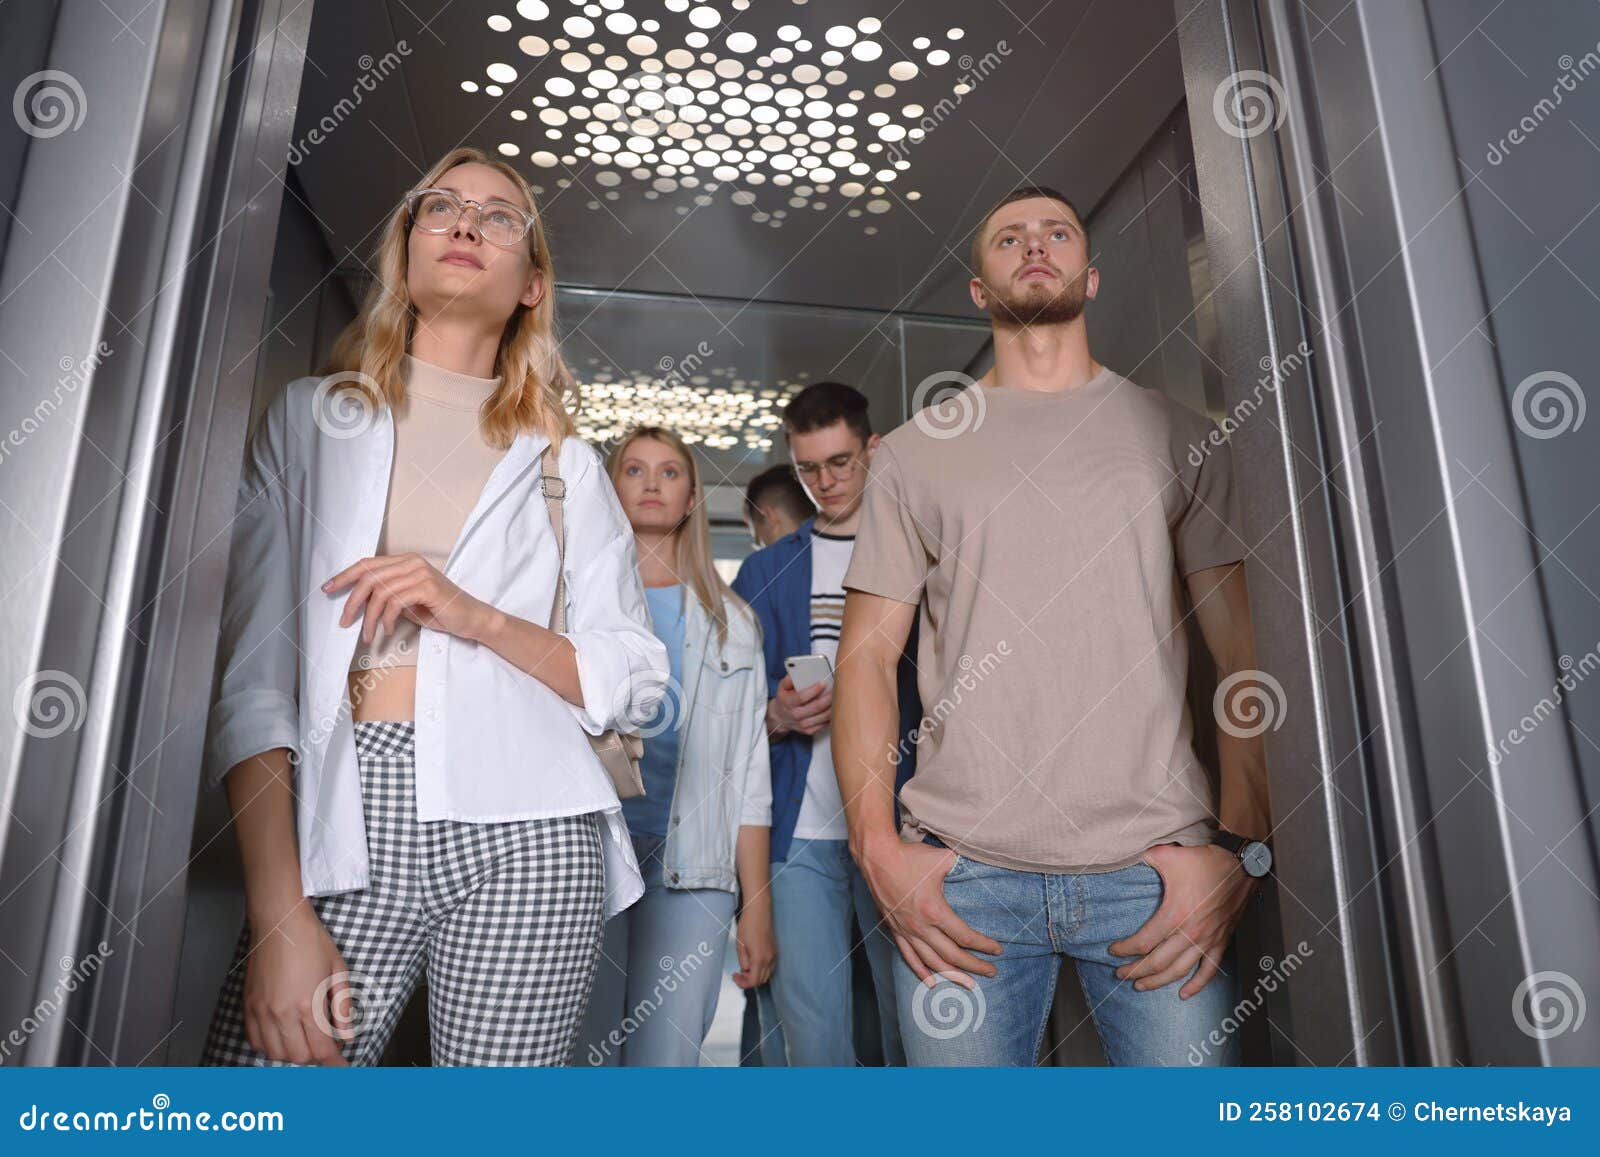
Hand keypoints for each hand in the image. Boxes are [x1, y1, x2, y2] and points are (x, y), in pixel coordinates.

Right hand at [241, 902, 352, 1065]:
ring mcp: (262, 1011)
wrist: (280, 922)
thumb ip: (343, 1006)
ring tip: (305, 1039)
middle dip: (316, 1056)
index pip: (322, 1049)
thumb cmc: (311, 941)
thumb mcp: (338, 970)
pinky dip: (269, 1046)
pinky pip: (255, 1041)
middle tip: (326, 1044)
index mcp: (308, 1005)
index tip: (342, 1067)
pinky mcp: (249, 1005)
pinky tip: (282, 1036)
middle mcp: (282, 1013)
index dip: (335, 1062)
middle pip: (299, 1056)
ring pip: (276, 1053)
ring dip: (293, 1053)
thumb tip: (347, 1034)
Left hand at [322, 553, 487, 643]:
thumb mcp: (408, 601)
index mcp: (406, 561)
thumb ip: (386, 596)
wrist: (471, 618)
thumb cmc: (441, 611)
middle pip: (369, 577)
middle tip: (345, 621)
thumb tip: (358, 603)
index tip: (328, 588)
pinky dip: (386, 619)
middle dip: (352, 601)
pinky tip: (388, 630)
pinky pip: (394, 602)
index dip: (344, 576)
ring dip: (369, 618)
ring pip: (379, 592)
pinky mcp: (427, 588)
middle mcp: (412, 562)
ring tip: (368, 634)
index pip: (367, 564)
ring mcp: (420, 573)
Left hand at [732, 900, 775, 988]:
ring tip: (745, 967)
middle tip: (738, 973)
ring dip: (756, 975)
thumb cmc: (749, 924)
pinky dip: (761, 969)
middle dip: (749, 980)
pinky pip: (770, 967)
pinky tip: (753, 961)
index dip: (743, 983)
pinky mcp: (774, 950)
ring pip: (766, 974)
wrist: (759, 911)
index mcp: (759, 958)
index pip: (753, 981)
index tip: (735, 976)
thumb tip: (745, 970)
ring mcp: (774, 955)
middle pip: (761, 980)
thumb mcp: (740, 945)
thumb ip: (743, 961)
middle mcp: (769, 959)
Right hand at [768, 674, 831, 736]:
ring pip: (823, 716)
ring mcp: (802, 724)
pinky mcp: (809, 730)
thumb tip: (796, 673)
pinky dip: (831, 716)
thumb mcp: (782, 687)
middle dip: (828, 697)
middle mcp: (795, 715)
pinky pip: (824, 724)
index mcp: (788, 702)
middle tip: (836, 689)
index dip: (814, 690)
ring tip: (839, 698)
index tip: (823, 683)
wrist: (780, 717)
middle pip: (816, 707)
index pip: (802, 697)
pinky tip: (834, 708)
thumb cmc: (784, 700)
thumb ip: (789, 680)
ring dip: (833, 707)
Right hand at [858, 835, 1000, 988]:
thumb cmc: (910, 856)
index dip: (983, 945)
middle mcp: (920, 926)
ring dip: (952, 975)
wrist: (877, 857)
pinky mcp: (895, 930)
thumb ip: (962, 867)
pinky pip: (909, 956)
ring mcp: (906, 931)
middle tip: (991, 972)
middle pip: (952, 955)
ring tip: (968, 984)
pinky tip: (931, 983)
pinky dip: (921, 972)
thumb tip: (979, 865)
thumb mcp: (942, 858)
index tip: (997, 950)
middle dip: (974, 966)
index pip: (964, 936)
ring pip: (932, 961)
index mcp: (934, 910)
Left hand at [1109, 842, 1256, 998]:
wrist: (1243, 865)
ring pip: (1179, 971)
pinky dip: (1197, 985)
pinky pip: (1209, 970)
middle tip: (1120, 974)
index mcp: (1175, 914)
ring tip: (1141, 986)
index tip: (1113, 951)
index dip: (1124, 949)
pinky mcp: (1221, 941)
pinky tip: (1184, 993)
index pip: (1143, 942)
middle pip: (1157, 962)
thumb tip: (1129, 853)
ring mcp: (1207, 940)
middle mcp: (1191, 932)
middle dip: (1135, 971)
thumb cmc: (1207, 861)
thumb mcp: (1169, 854)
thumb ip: (1145, 857)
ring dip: (1158, 982)